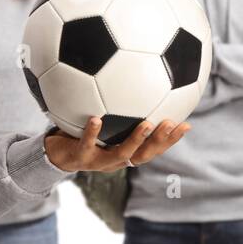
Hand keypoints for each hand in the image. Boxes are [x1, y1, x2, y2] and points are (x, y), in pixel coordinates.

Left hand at [44, 116, 189, 172]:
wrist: (54, 154)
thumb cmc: (83, 134)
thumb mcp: (104, 121)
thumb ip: (122, 109)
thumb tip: (140, 83)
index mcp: (126, 152)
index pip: (154, 148)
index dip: (171, 140)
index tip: (187, 124)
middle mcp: (115, 159)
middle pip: (144, 155)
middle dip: (160, 141)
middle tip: (172, 123)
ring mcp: (98, 160)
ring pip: (121, 154)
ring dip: (135, 140)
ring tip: (146, 123)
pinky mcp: (79, 157)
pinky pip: (86, 144)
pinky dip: (92, 133)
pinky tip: (95, 118)